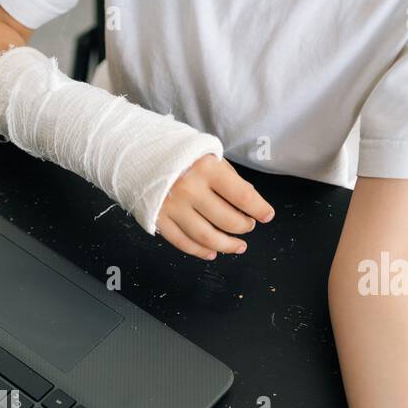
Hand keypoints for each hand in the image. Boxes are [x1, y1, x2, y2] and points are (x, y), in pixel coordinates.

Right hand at [156, 154, 273, 259]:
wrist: (139, 155)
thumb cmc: (181, 156)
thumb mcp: (209, 156)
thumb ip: (228, 179)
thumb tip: (247, 205)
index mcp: (206, 169)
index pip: (242, 195)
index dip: (259, 209)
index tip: (267, 215)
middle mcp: (189, 189)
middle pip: (226, 220)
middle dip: (243, 226)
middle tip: (249, 227)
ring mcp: (172, 206)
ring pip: (205, 236)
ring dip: (226, 245)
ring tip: (238, 246)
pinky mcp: (158, 219)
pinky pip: (182, 242)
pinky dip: (199, 251)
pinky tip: (212, 252)